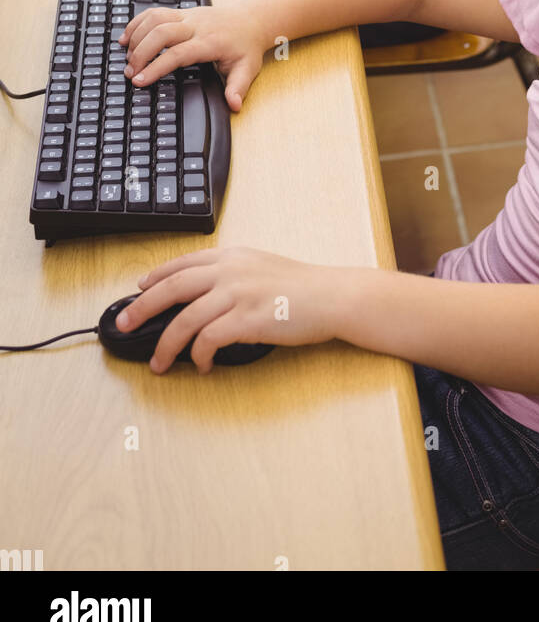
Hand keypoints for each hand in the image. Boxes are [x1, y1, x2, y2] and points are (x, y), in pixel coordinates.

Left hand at [114, 247, 344, 371]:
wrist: (332, 296)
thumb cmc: (301, 286)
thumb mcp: (261, 266)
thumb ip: (232, 273)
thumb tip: (201, 294)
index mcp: (231, 256)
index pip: (181, 264)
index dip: (155, 277)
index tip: (139, 288)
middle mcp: (230, 271)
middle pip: (172, 288)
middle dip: (141, 308)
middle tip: (123, 324)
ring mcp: (238, 294)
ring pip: (185, 319)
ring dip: (165, 345)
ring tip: (158, 363)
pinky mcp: (248, 320)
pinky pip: (209, 340)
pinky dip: (199, 356)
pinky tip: (201, 365)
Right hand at [119, 2, 268, 105]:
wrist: (250, 20)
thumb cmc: (245, 46)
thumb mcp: (247, 69)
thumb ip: (238, 88)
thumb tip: (234, 105)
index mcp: (209, 42)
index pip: (177, 54)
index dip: (156, 67)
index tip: (139, 81)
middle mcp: (196, 26)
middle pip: (161, 33)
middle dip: (140, 53)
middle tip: (129, 73)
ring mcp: (187, 17)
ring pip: (155, 18)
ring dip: (136, 36)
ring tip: (125, 57)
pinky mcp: (181, 12)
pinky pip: (155, 12)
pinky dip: (138, 23)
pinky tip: (127, 37)